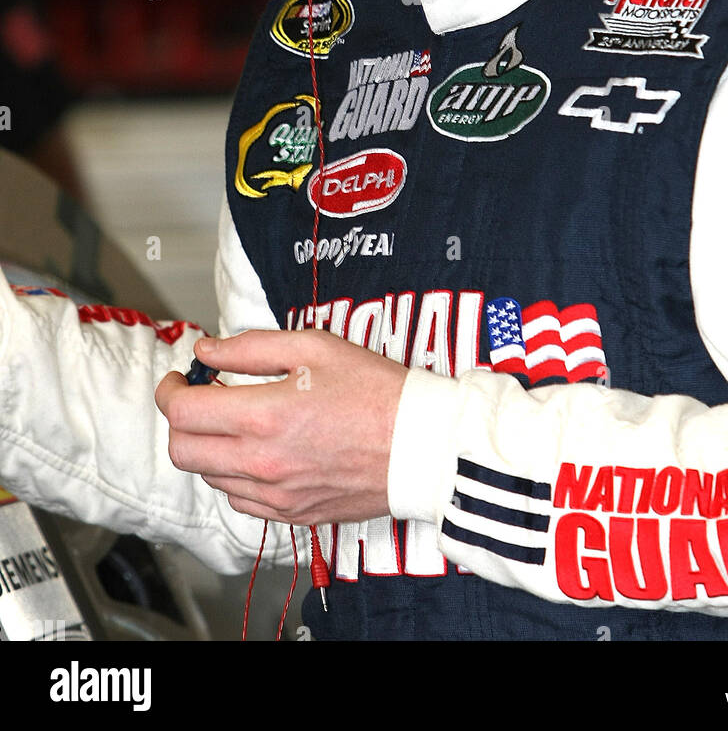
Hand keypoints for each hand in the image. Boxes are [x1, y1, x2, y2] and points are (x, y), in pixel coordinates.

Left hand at [155, 330, 407, 526]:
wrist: (421, 446)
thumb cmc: (376, 391)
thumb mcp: (315, 346)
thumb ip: (251, 347)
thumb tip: (207, 351)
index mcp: (264, 416)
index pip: (183, 412)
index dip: (171, 390)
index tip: (181, 377)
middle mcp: (262, 463)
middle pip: (183, 451)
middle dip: (181, 420)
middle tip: (200, 398)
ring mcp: (275, 496)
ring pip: (209, 477)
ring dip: (209, 446)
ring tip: (237, 420)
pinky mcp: (292, 515)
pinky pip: (240, 501)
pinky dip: (235, 475)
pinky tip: (259, 451)